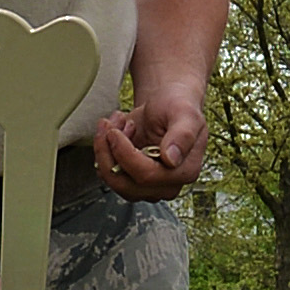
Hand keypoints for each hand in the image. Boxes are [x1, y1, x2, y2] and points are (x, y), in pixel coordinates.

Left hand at [89, 93, 206, 199]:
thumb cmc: (177, 106)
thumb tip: (172, 160)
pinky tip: (116, 130)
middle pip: (124, 183)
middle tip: (110, 126)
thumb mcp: (184, 113)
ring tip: (115, 124)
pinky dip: (104, 150)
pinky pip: (108, 173)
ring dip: (105, 149)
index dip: (124, 154)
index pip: (146, 175)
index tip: (115, 132)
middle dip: (109, 151)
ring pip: (113, 179)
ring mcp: (148, 185)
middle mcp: (166, 185)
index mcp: (184, 172)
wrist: (166, 104)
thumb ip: (183, 135)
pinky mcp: (131, 180)